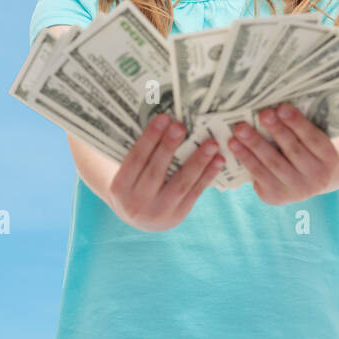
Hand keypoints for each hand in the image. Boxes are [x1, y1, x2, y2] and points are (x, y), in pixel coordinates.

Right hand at [109, 113, 224, 231]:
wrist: (141, 221)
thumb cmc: (137, 185)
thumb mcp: (130, 173)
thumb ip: (144, 154)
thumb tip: (167, 122)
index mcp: (120, 188)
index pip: (135, 159)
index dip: (149, 138)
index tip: (163, 118)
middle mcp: (137, 203)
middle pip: (155, 171)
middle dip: (168, 147)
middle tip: (181, 126)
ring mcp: (159, 212)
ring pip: (180, 183)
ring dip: (197, 161)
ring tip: (211, 143)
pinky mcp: (178, 215)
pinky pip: (195, 192)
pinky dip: (208, 175)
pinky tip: (218, 160)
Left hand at [228, 103, 338, 205]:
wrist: (302, 182)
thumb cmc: (304, 150)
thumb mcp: (310, 140)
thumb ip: (299, 127)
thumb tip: (274, 107)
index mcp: (330, 159)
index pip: (313, 139)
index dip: (297, 123)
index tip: (281, 107)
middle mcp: (318, 177)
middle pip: (293, 151)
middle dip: (276, 130)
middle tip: (262, 114)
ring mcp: (297, 190)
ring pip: (273, 163)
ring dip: (255, 144)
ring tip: (240, 129)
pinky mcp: (277, 197)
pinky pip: (259, 175)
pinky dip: (246, 159)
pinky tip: (234, 145)